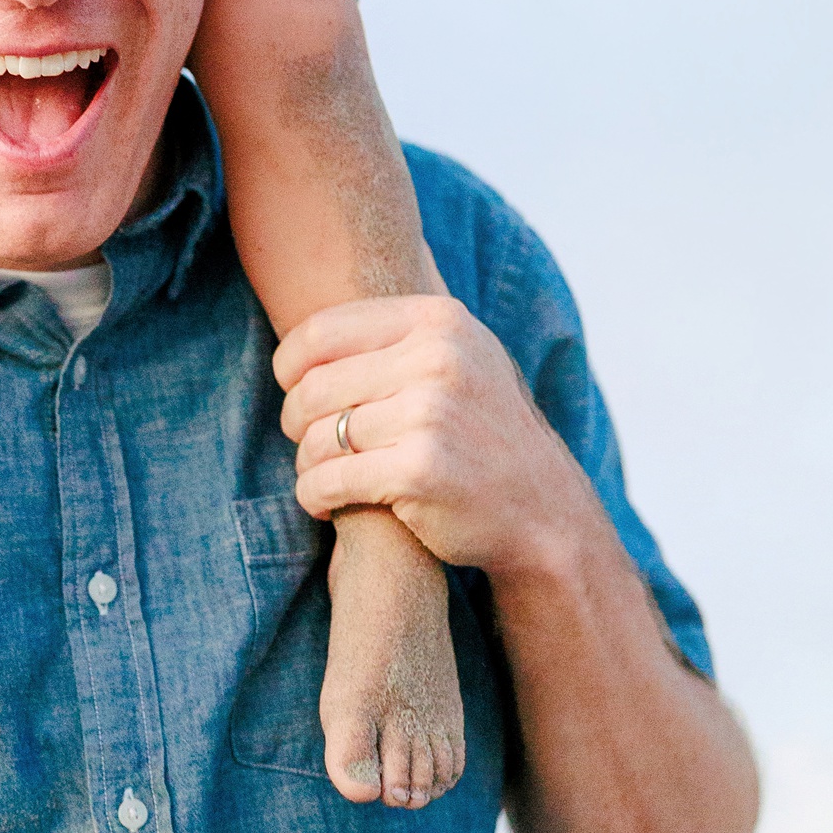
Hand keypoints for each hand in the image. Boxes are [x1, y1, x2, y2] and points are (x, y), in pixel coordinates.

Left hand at [275, 295, 594, 579]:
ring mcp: (431, 415)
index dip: (290, 364)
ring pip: (317, 436)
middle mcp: (437, 360)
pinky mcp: (419, 472)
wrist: (543, 511)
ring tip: (317, 474)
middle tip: (304, 441)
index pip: (323, 331)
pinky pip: (329, 480)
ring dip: (305, 463)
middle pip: (314, 386)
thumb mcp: (459, 359)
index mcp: (439, 322)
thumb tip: (303, 331)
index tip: (290, 389)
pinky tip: (320, 502)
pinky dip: (313, 495)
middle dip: (295, 420)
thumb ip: (395, 336)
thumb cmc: (482, 432)